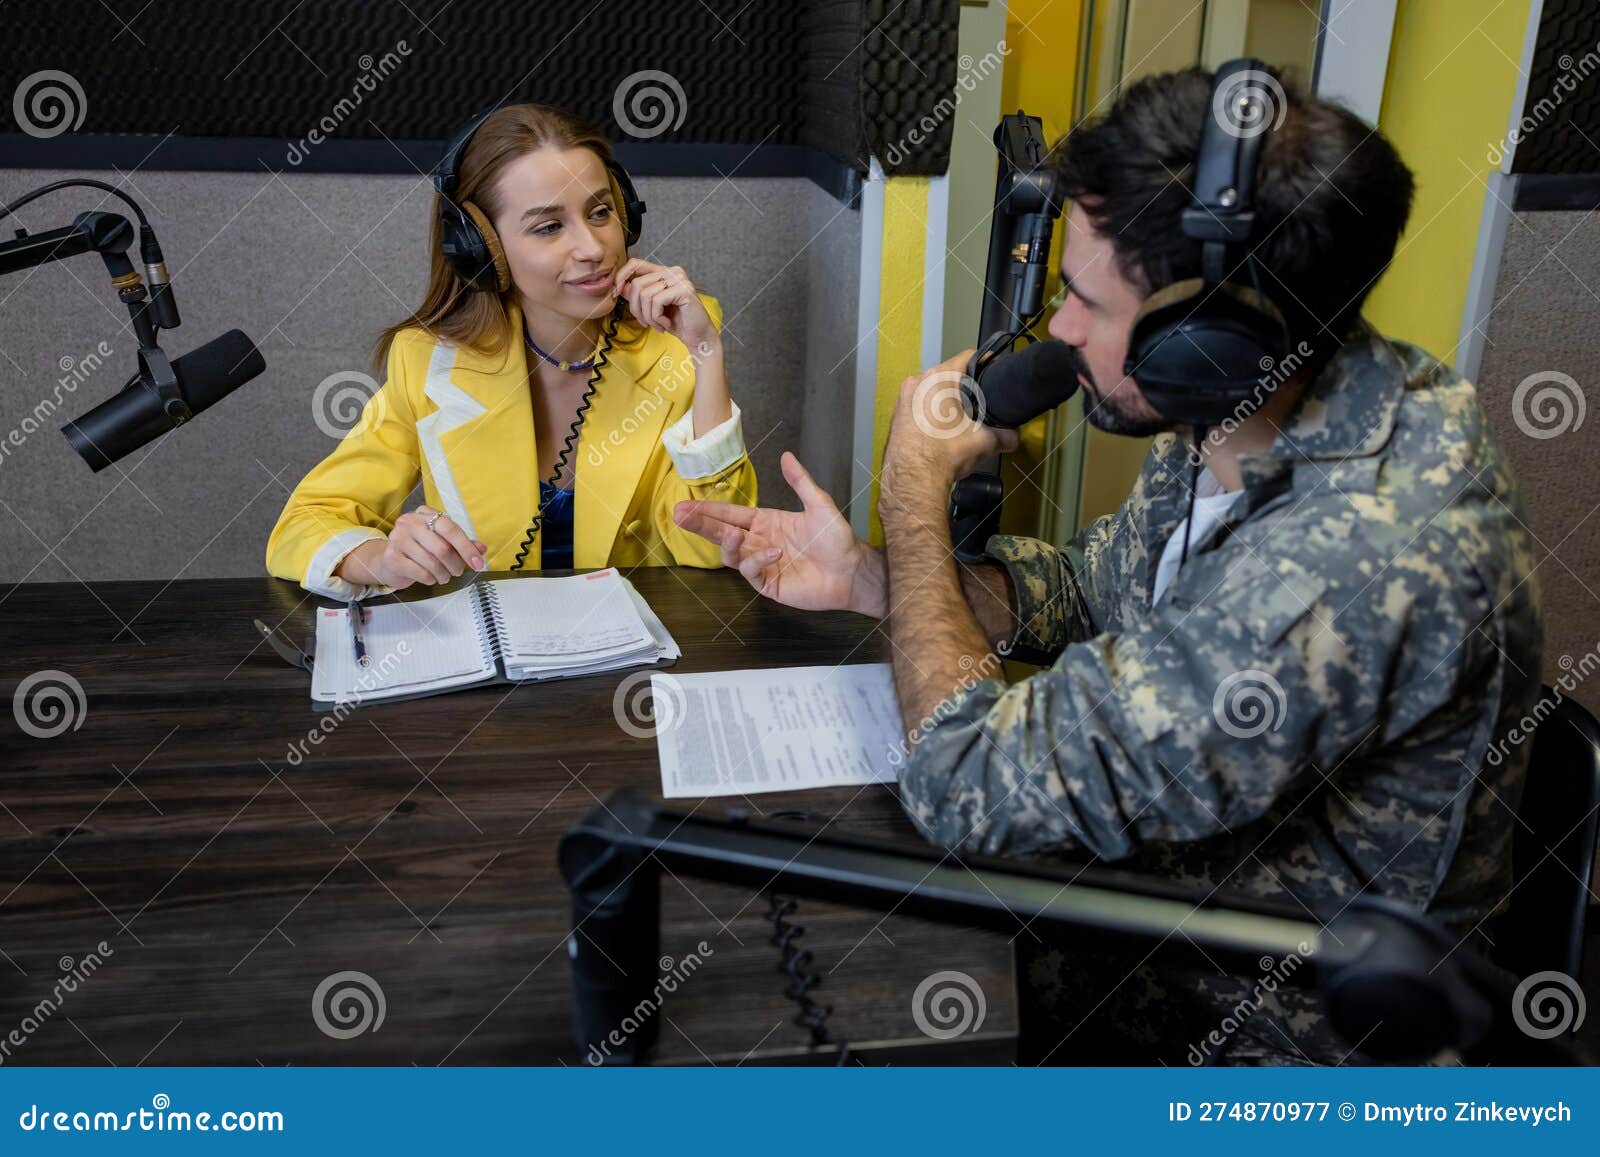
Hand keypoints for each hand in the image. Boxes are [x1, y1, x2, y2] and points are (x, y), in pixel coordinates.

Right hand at [366, 505, 486, 588]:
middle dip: (456, 564)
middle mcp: (410, 522)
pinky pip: (420, 572)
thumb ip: (461, 543)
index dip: (467, 548)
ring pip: (432, 562)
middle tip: (458, 571)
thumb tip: (481, 549)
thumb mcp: (441, 541)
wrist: (388, 560)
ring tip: (444, 576)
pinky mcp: (391, 557)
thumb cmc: (418, 549)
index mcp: (425, 514)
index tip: (477, 563)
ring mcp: (398, 538)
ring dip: (444, 574)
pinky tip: (430, 578)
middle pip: (442, 548)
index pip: (450, 528)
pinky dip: (431, 579)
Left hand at [614, 259, 718, 353]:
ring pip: (645, 294)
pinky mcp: (684, 290)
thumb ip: (637, 295)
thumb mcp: (651, 309)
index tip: (615, 293)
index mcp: (663, 272)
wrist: (698, 337)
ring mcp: (679, 279)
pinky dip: (657, 317)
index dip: (621, 276)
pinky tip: (666, 324)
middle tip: (646, 323)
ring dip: (648, 316)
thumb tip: (619, 286)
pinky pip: (656, 301)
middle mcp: (672, 272)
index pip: (635, 264)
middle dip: (636, 309)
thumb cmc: (677, 323)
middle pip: (637, 284)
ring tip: (658, 325)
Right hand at [673, 451, 886, 616]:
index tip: (686, 504)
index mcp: (767, 522)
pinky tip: (774, 551)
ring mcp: (762, 565)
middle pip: (722, 533)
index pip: (731, 515)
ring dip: (727, 544)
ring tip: (730, 535)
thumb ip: (800, 482)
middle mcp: (760, 542)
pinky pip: (752, 572)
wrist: (852, 572)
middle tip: (679, 515)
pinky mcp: (769, 584)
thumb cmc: (837, 540)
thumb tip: (786, 456)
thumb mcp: (819, 505)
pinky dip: (759, 561)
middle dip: (701, 524)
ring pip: (731, 554)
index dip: (709, 510)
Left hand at [881, 350, 1018, 519]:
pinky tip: (943, 431)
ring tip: (962, 419)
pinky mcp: (896, 417)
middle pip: (948, 375)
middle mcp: (916, 383)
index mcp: (938, 378)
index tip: (993, 369)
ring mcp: (903, 399)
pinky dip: (932, 414)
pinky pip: (919, 406)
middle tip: (981, 400)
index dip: (985, 361)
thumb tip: (1014, 437)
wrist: (912, 480)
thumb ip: (1004, 435)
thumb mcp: (983, 441)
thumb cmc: (943, 453)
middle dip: (965, 386)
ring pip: (932, 392)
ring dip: (947, 401)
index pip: (967, 357)